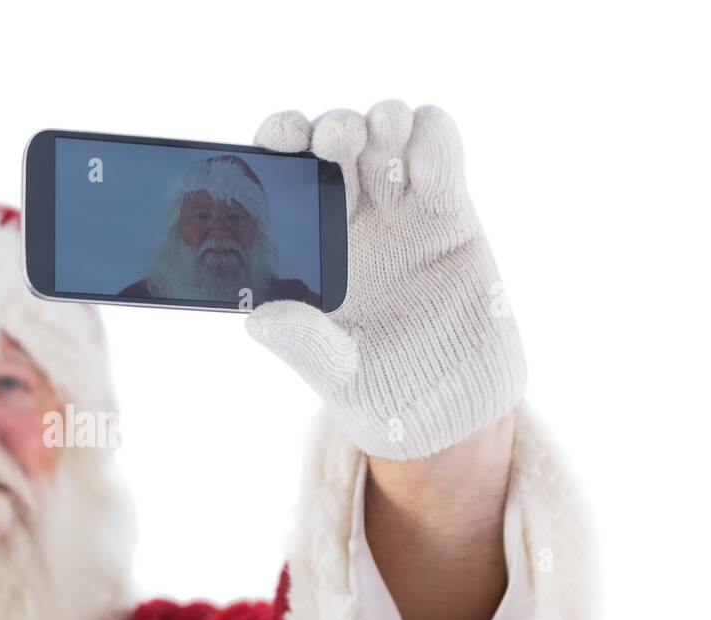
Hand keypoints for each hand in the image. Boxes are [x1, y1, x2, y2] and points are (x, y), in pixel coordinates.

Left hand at [246, 100, 525, 459]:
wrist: (450, 410)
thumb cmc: (379, 390)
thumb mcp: (334, 372)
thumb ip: (302, 343)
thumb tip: (259, 320)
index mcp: (308, 243)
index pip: (286, 171)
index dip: (281, 140)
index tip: (280, 140)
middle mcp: (351, 216)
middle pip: (339, 138)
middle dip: (335, 126)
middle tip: (333, 142)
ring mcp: (403, 209)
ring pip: (391, 130)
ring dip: (383, 119)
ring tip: (378, 140)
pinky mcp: (451, 213)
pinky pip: (440, 150)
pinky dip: (432, 134)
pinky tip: (423, 155)